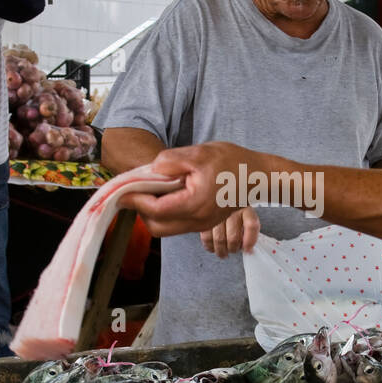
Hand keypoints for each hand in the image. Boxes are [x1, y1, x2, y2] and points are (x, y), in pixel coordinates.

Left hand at [120, 142, 259, 237]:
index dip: (135, 200)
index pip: (156, 210)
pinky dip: (164, 213)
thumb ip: (171, 162)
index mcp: (196, 204)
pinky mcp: (204, 224)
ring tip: (149, 190)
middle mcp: (198, 221)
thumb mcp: (199, 153)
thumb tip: (150, 171)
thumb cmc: (233, 162)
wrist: (258, 176)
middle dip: (141, 210)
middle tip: (134, 190)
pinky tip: (165, 194)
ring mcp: (202, 225)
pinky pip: (176, 225)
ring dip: (152, 213)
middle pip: (157, 226)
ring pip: (165, 228)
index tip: (122, 190)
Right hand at [201, 207, 260, 258]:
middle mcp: (230, 208)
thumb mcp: (246, 214)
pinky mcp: (204, 218)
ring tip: (223, 253)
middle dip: (233, 248)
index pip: (251, 225)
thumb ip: (249, 230)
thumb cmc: (233, 209)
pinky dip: (210, 246)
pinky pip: (206, 237)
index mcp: (245, 207)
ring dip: (222, 251)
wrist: (218, 198)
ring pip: (219, 239)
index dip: (250, 241)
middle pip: (233, 236)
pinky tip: (213, 247)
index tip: (248, 250)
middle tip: (233, 250)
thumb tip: (248, 250)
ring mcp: (216, 213)